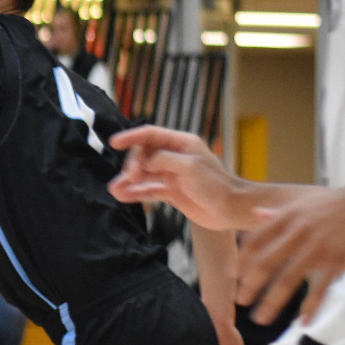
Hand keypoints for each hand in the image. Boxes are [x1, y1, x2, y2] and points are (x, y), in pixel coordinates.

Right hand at [106, 126, 239, 227]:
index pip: (150, 135)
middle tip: (132, 177)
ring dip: (129, 181)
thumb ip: (162, 160)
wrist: (230, 209)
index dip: (131, 137)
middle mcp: (175, 157)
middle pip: (144, 155)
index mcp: (182, 144)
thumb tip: (143, 163)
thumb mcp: (188, 166)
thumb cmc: (215, 184)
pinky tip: (123, 196)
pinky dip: (135, 192)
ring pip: (143, 174)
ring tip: (115, 190)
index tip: (113, 143)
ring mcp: (172, 175)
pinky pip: (148, 189)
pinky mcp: (171, 191)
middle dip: (133, 164)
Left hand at [238, 181, 344, 324]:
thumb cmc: (337, 203)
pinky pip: (320, 288)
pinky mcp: (337, 259)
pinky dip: (311, 307)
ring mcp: (317, 248)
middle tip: (240, 302)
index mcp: (287, 219)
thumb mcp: (303, 203)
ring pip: (287, 280)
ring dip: (271, 302)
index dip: (241, 260)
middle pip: (265, 264)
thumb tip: (254, 214)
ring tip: (261, 318)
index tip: (232, 276)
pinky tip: (304, 322)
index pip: (255, 242)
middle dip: (249, 285)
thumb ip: (278, 213)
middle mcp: (297, 233)